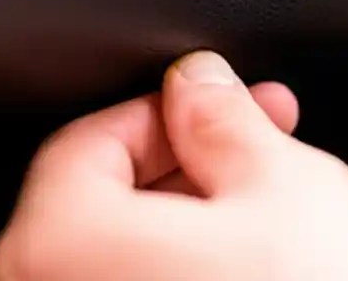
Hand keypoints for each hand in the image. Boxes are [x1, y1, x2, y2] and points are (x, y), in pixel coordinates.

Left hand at [0, 51, 347, 280]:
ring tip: (277, 218)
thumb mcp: (286, 187)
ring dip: (194, 228)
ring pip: (129, 265)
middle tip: (259, 147)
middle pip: (100, 209)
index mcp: (61, 248)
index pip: (84, 145)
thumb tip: (200, 86)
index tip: (218, 108)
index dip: (165, 112)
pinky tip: (260, 273)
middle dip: (189, 167)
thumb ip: (224, 120)